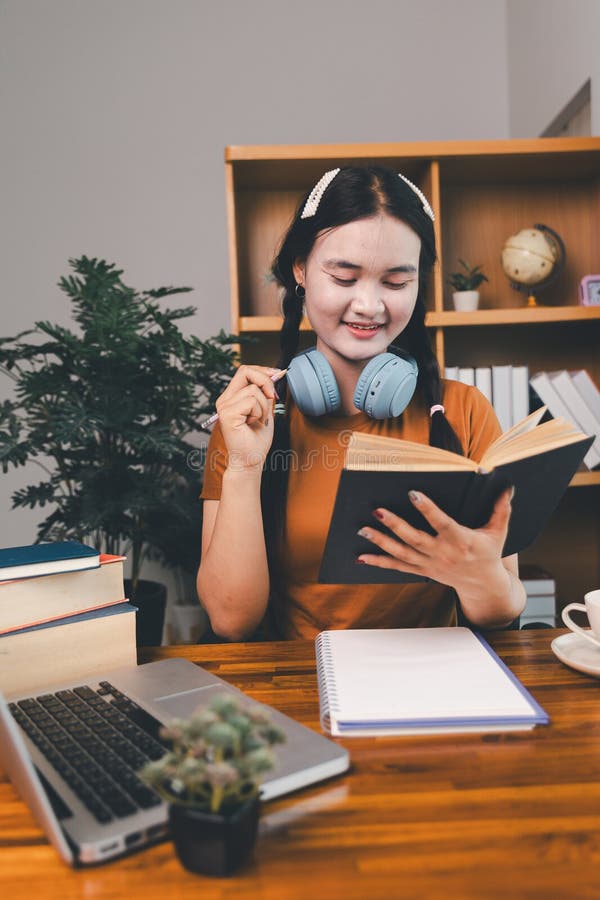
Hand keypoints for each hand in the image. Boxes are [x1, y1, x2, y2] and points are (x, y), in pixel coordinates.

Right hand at [215, 365, 279, 469]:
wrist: (250, 461)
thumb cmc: (256, 440)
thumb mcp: (265, 410)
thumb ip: (265, 394)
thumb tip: (274, 375)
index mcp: (231, 398)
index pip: (244, 371)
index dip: (262, 371)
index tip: (277, 375)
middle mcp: (224, 400)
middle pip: (245, 371)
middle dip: (265, 381)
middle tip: (273, 397)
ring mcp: (224, 406)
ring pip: (253, 390)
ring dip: (264, 406)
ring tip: (258, 421)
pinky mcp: (227, 414)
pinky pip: (251, 401)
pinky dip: (259, 413)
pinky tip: (253, 424)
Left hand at [356, 487, 513, 593]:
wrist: (483, 584)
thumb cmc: (489, 552)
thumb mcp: (499, 532)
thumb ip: (500, 509)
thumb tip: (506, 485)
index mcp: (461, 541)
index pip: (441, 524)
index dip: (427, 509)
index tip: (413, 494)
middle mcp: (442, 553)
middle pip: (415, 539)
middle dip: (395, 525)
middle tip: (377, 511)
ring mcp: (429, 564)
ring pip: (401, 553)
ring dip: (381, 542)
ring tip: (363, 530)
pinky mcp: (422, 570)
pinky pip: (397, 567)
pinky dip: (379, 562)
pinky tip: (361, 557)